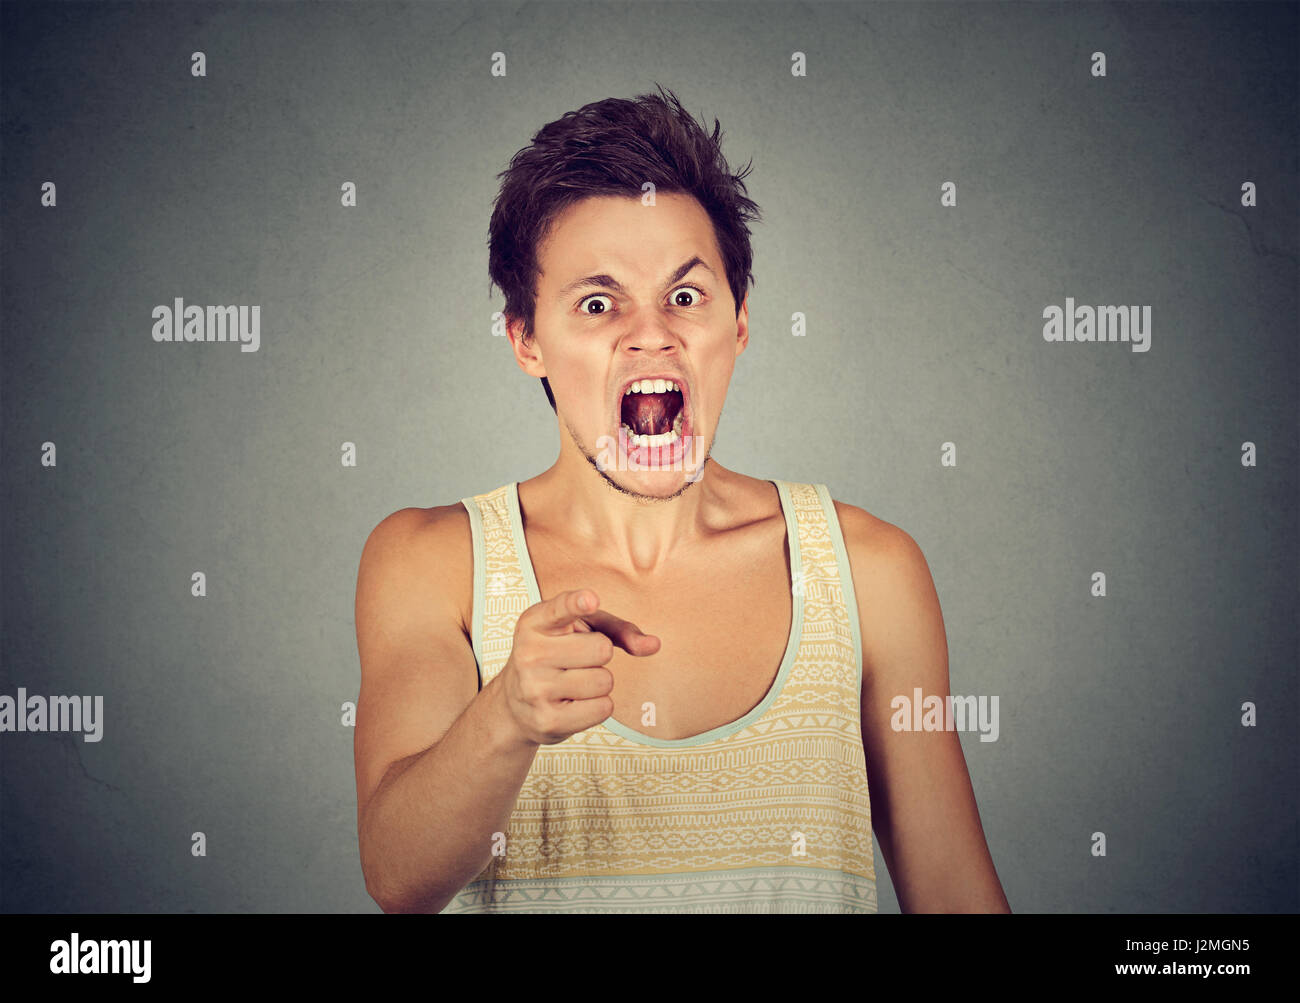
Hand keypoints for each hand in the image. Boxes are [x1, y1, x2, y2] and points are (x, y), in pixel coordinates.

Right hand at [495, 589, 659, 745]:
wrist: (514, 703)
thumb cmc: (557, 655)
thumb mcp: (580, 630)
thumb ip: (616, 629)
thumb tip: (654, 644)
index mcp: (535, 623)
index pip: (560, 609)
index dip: (577, 604)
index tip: (590, 600)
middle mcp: (529, 654)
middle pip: (601, 649)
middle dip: (599, 654)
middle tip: (574, 660)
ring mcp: (536, 689)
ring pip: (605, 681)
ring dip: (599, 683)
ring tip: (572, 682)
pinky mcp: (548, 721)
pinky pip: (603, 708)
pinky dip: (598, 706)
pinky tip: (573, 703)